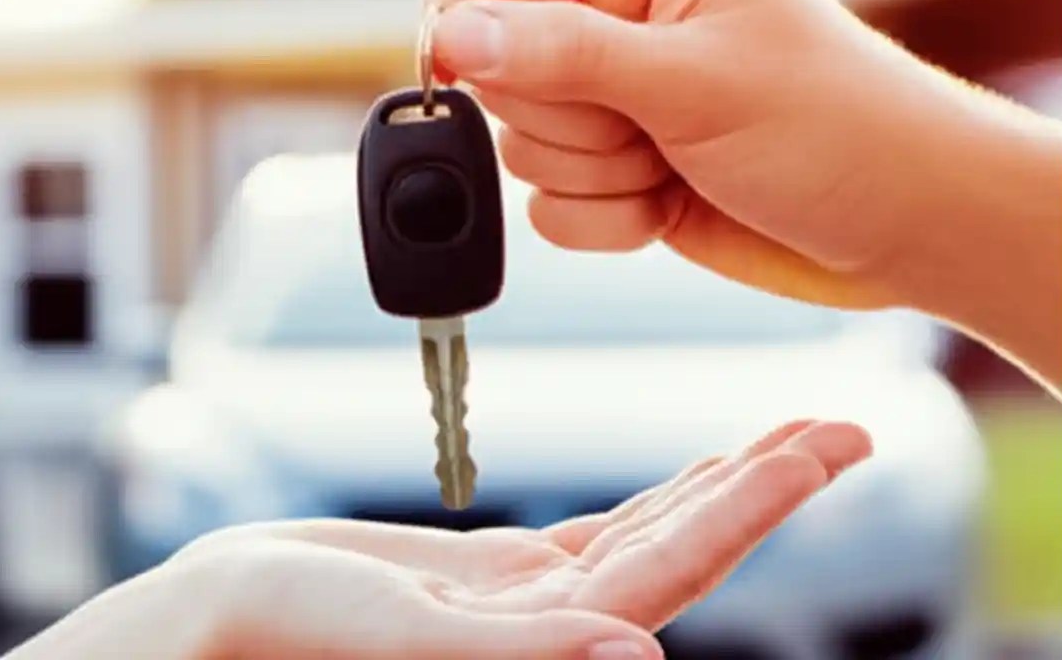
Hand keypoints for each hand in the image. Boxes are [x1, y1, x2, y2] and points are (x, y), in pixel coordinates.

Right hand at [6, 420, 870, 658]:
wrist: (217, 625)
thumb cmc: (283, 633)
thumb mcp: (401, 631)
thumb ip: (521, 647)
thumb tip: (642, 651)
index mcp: (548, 640)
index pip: (679, 563)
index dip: (759, 505)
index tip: (828, 446)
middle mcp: (557, 624)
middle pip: (688, 542)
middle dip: (767, 484)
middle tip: (844, 425)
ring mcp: (531, 598)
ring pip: (653, 529)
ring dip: (723, 480)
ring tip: (789, 437)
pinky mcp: (498, 574)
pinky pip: (602, 528)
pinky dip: (655, 494)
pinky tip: (694, 470)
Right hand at [424, 0, 1061, 391]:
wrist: (900, 225)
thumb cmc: (835, 123)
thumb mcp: (694, 77)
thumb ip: (565, 54)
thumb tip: (455, 35)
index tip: (446, 50)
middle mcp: (620, 23)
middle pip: (503, 58)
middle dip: (564, 109)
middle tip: (638, 117)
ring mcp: (616, 103)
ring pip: (522, 141)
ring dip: (593, 170)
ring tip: (672, 161)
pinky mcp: (617, 173)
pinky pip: (550, 204)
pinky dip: (602, 219)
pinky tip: (665, 206)